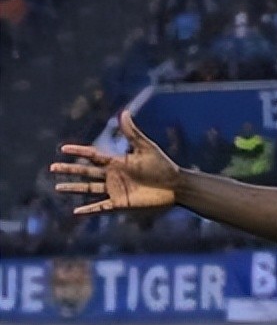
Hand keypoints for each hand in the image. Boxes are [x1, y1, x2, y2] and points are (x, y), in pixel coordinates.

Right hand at [50, 110, 179, 215]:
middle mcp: (114, 175)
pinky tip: (77, 212)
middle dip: (69, 170)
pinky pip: (101, 207)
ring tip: (58, 187)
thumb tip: (124, 112)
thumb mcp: (146, 148)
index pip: (92, 155)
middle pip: (86, 172)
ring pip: (89, 189)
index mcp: (117, 161)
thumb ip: (132, 132)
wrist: (176, 186)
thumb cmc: (164, 166)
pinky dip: (89, 210)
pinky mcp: (121, 203)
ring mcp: (116, 190)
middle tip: (52, 167)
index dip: (78, 152)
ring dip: (74, 188)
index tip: (63, 149)